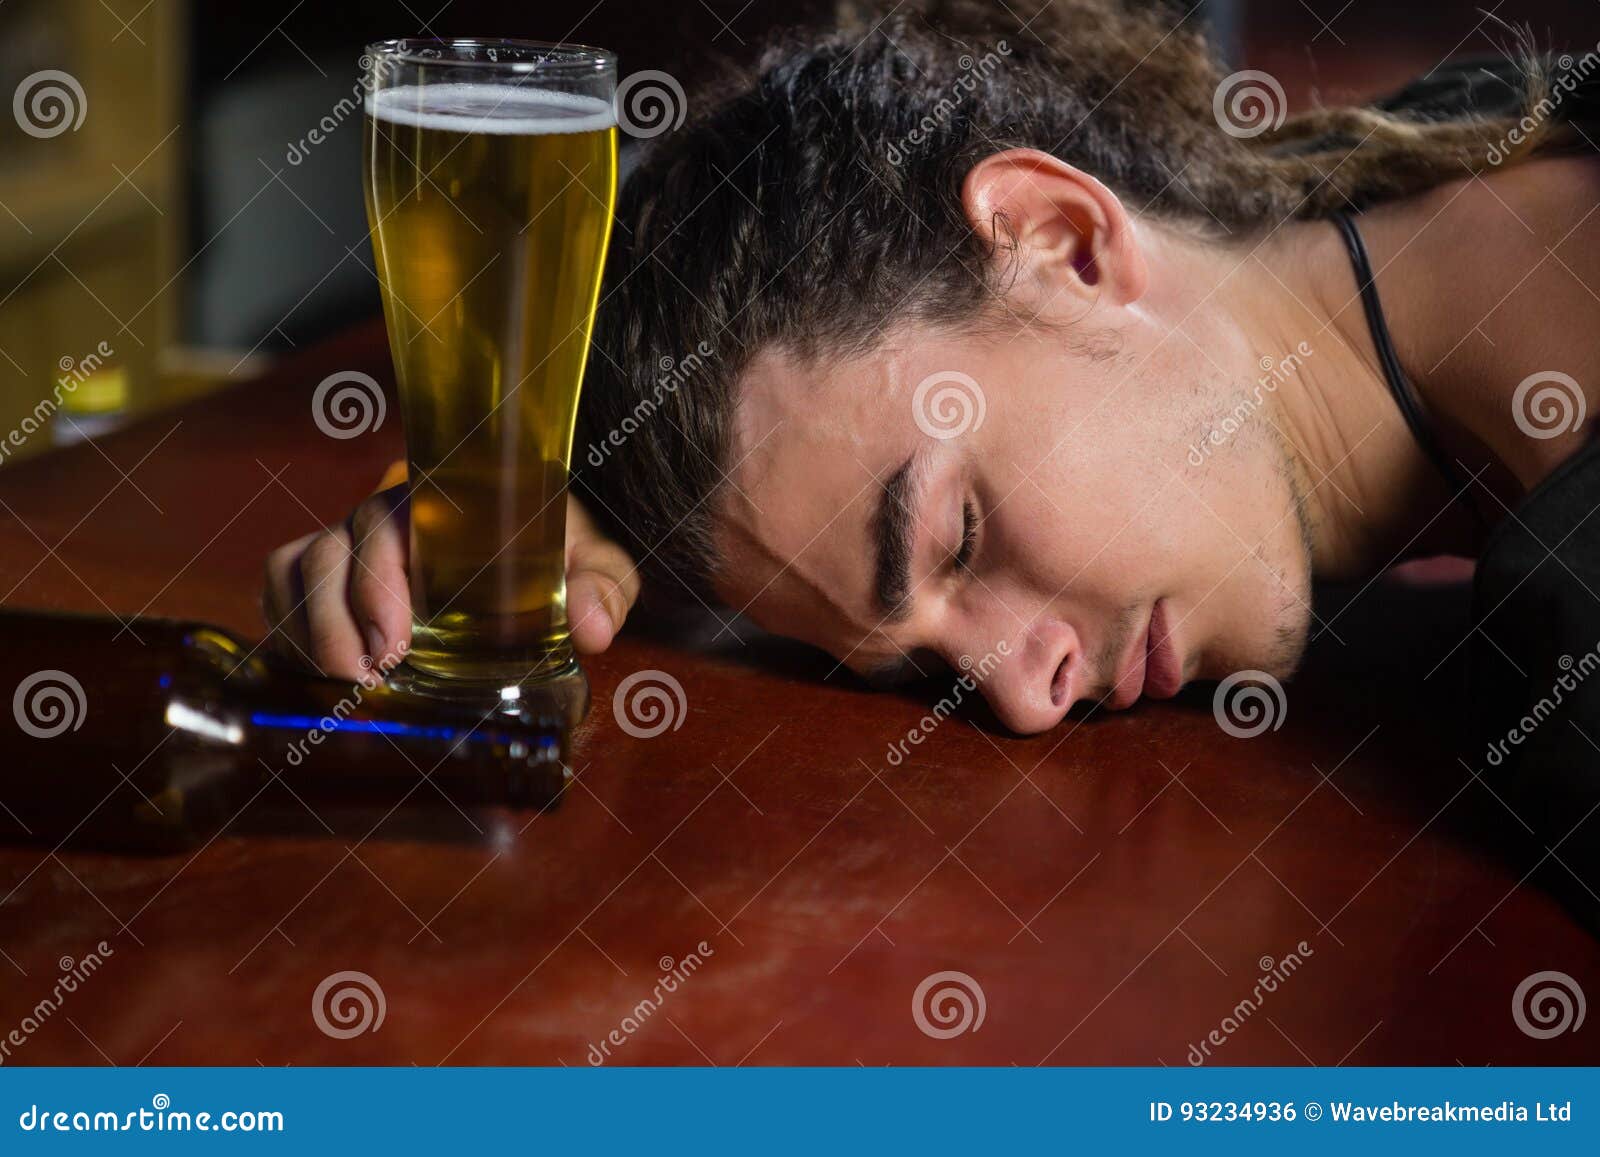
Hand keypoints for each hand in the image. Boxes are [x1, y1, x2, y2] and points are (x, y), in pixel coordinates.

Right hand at [262, 474, 641, 679]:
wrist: (538, 561)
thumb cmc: (558, 556)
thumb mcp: (594, 565)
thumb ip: (602, 587)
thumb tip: (593, 630)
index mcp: (445, 502)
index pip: (389, 518)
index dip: (378, 579)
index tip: (394, 644)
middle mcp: (387, 519)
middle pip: (331, 551)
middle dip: (340, 621)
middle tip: (370, 679)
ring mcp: (350, 547)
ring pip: (297, 570)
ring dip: (310, 632)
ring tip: (347, 688)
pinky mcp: (326, 580)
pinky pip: (280, 589)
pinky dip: (285, 629)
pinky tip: (314, 676)